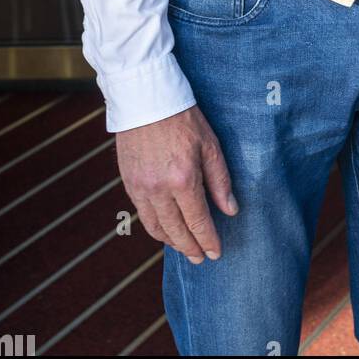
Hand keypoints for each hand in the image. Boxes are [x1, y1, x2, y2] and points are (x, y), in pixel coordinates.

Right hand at [116, 105, 238, 262]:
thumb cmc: (183, 118)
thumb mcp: (210, 145)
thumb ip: (220, 180)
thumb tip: (230, 210)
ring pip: (156, 227)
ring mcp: (140, 188)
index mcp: (183, 179)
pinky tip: (165, 230)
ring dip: (171, 242)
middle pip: (176, 231)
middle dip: (190, 248)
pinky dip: (155, 227)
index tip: (216, 253)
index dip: (208, 240)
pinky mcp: (128, 183)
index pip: (198, 221)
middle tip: (201, 259)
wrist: (146, 99)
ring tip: (184, 248)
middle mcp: (159, 189)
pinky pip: (142, 215)